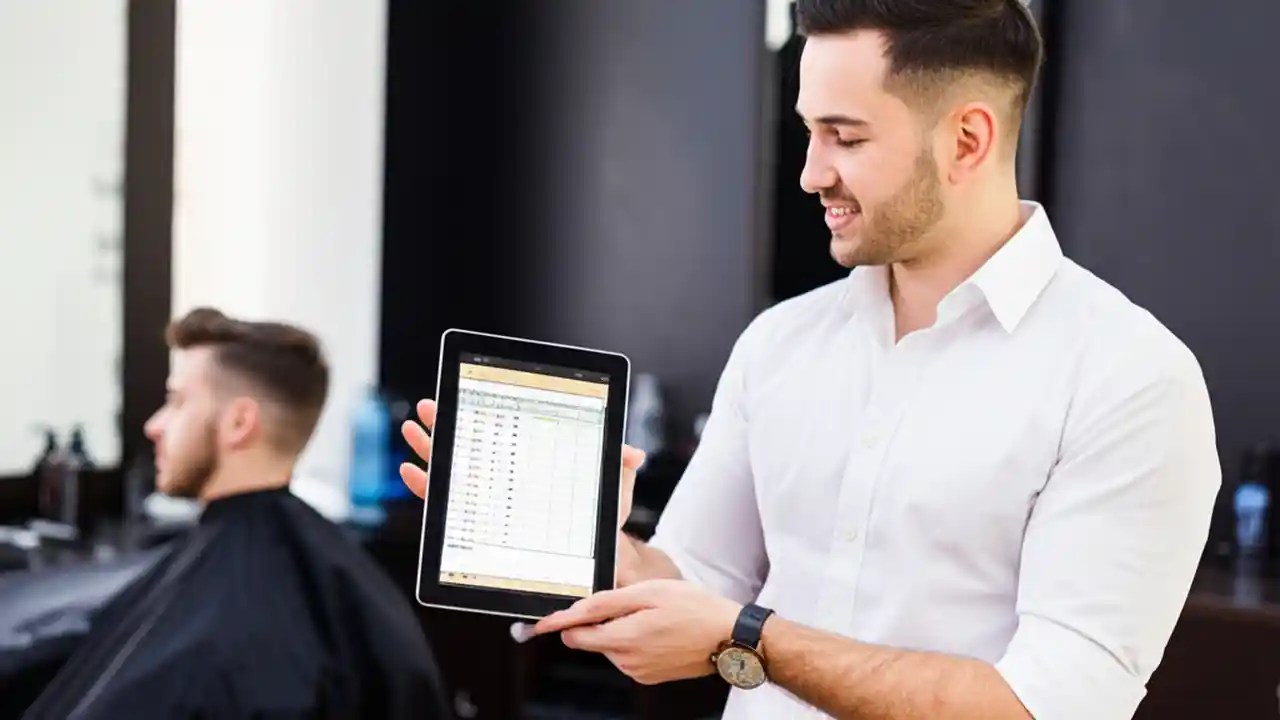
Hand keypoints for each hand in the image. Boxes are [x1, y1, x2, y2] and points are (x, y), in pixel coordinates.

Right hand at [399, 399, 644, 531]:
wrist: (594, 565)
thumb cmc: (600, 528)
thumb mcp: (613, 491)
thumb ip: (621, 467)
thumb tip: (633, 452)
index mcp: (532, 465)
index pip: (503, 434)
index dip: (482, 413)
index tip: (464, 391)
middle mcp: (508, 481)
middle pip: (470, 446)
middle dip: (445, 424)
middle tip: (428, 406)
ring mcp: (493, 502)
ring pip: (452, 471)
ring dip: (429, 449)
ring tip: (413, 429)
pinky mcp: (482, 527)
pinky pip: (446, 507)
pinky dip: (425, 488)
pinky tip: (413, 472)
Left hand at [532, 580, 740, 684]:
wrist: (730, 636)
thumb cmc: (695, 608)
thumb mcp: (649, 592)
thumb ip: (606, 604)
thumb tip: (574, 614)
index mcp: (624, 639)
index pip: (576, 635)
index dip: (560, 623)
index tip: (538, 624)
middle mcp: (627, 662)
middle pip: (593, 639)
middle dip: (601, 621)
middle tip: (632, 602)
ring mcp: (639, 672)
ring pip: (612, 646)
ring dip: (621, 630)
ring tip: (654, 615)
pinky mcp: (650, 675)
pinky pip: (629, 655)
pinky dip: (636, 640)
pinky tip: (660, 629)